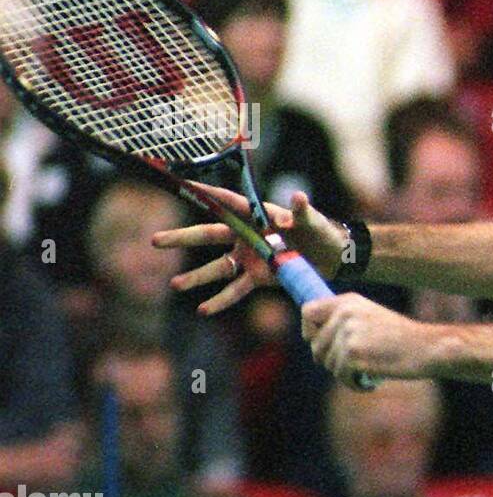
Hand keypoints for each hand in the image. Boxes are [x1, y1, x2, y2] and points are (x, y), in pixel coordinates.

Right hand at [151, 185, 347, 314]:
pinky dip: (221, 300)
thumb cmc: (321, 231)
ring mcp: (249, 257)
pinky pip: (236, 290)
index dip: (206, 195)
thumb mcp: (313, 220)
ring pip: (217, 267)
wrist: (333, 257)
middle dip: (183, 238)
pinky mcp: (257, 277)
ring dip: (197, 277)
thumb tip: (298, 198)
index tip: (180, 187)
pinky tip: (203, 310)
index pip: (227, 202)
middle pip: (209, 234)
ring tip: (175, 285)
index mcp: (257, 214)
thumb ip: (302, 211)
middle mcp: (247, 235)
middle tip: (155, 241)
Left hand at [302, 293, 436, 380]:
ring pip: (328, 364)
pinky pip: (341, 377)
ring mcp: (349, 334)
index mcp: (348, 301)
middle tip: (354, 363)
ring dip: (345, 373)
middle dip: (331, 360)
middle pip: (316, 345)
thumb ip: (343, 321)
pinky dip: (354, 384)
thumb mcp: (370, 317)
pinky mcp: (354, 355)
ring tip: (368, 369)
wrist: (426, 348)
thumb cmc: (400, 338)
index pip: (308, 311)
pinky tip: (371, 381)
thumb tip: (313, 340)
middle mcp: (345, 314)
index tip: (321, 342)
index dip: (310, 330)